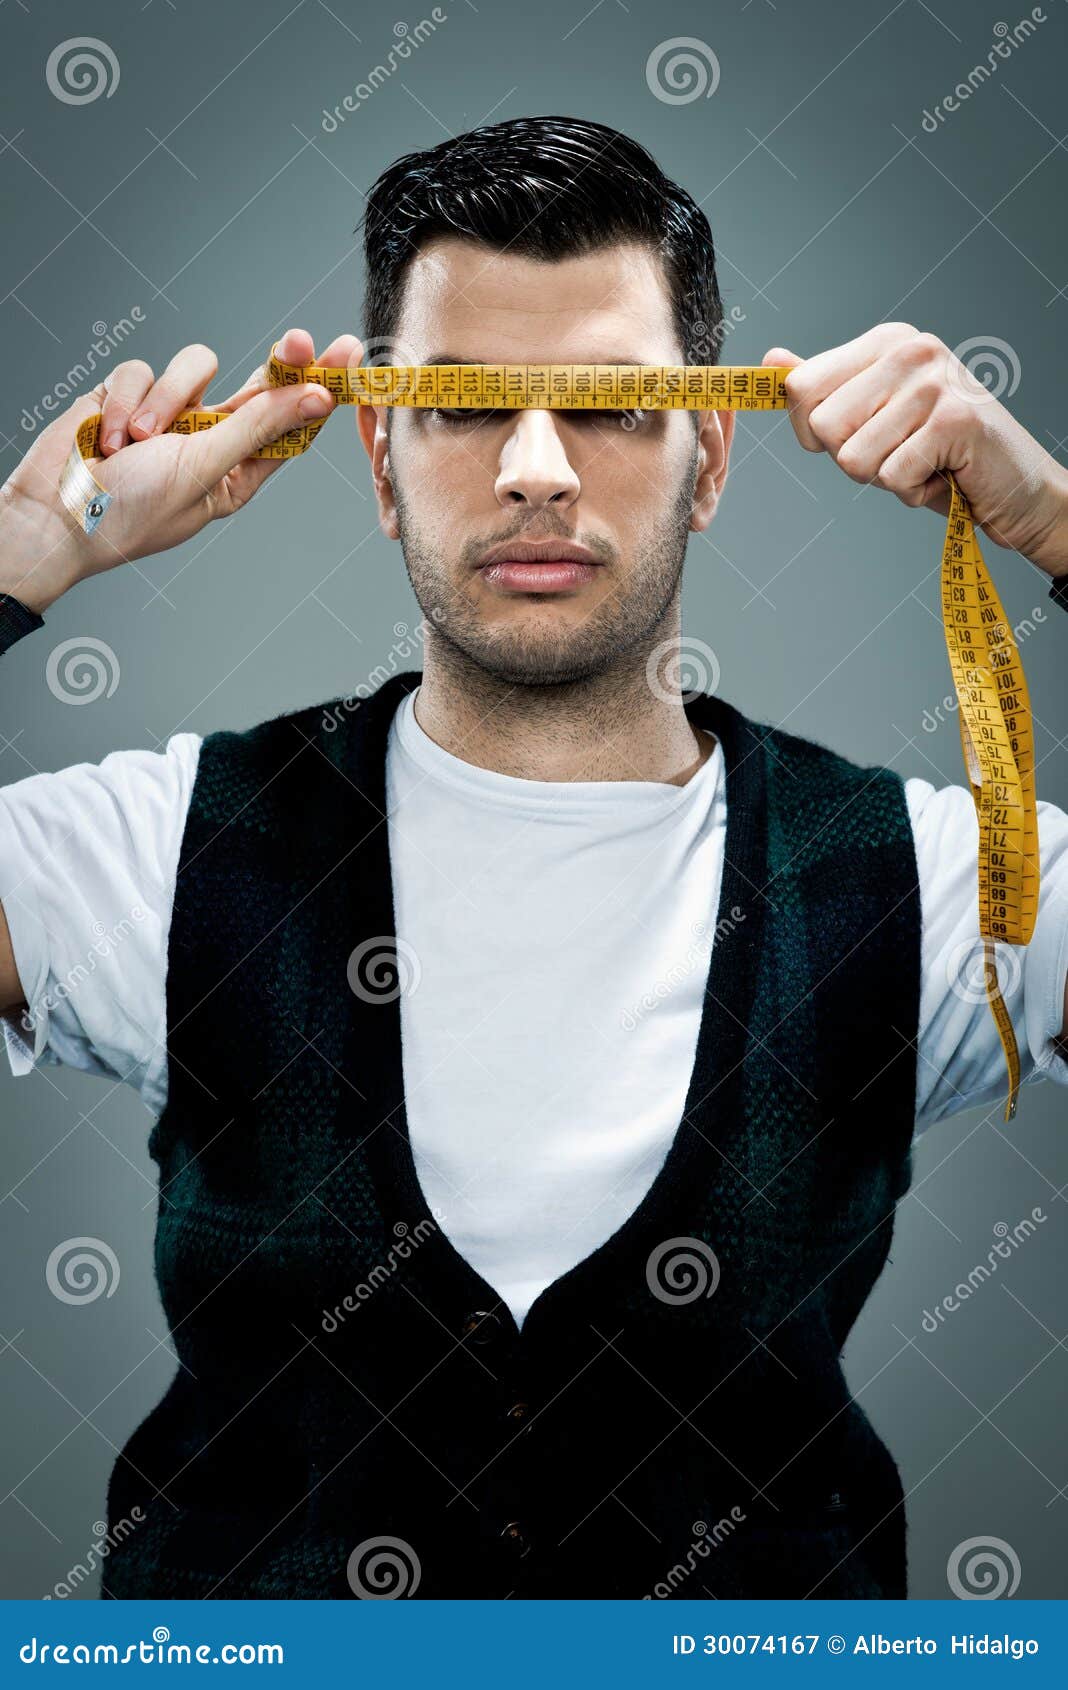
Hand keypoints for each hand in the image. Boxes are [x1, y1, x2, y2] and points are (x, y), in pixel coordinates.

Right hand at [0, 327, 357, 611]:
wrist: (53, 515)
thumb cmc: (131, 511)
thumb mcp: (205, 469)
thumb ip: (259, 426)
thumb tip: (314, 396)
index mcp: (238, 472)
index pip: (289, 423)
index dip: (318, 387)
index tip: (347, 355)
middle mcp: (209, 440)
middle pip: (258, 387)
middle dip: (278, 362)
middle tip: (301, 338)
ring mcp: (169, 415)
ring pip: (196, 366)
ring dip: (166, 399)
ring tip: (140, 439)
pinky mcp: (128, 394)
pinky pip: (141, 369)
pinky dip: (123, 402)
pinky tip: (107, 439)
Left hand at [762, 324, 1067, 577]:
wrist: (1016, 490)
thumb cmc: (941, 457)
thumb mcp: (876, 418)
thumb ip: (826, 388)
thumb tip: (772, 361)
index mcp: (886, 342)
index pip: (801, 387)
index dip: (816, 432)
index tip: (859, 435)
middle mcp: (911, 350)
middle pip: (822, 425)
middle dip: (852, 459)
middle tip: (898, 453)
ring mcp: (934, 383)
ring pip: (853, 457)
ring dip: (886, 479)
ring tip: (923, 463)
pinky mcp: (955, 421)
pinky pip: (891, 477)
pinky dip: (914, 492)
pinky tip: (943, 475)